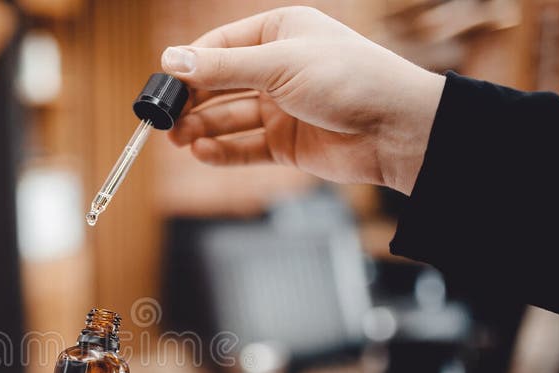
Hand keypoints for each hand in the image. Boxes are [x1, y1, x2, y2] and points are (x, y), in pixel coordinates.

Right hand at [161, 6, 445, 194]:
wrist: (396, 129)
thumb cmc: (350, 80)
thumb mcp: (279, 65)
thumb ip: (222, 66)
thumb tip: (171, 59)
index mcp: (280, 33)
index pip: (220, 45)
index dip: (189, 65)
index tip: (163, 84)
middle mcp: (278, 68)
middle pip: (219, 84)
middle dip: (191, 102)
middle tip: (163, 121)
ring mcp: (281, 108)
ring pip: (228, 118)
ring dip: (201, 128)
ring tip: (177, 140)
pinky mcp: (286, 143)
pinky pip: (244, 148)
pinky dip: (222, 152)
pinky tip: (201, 153)